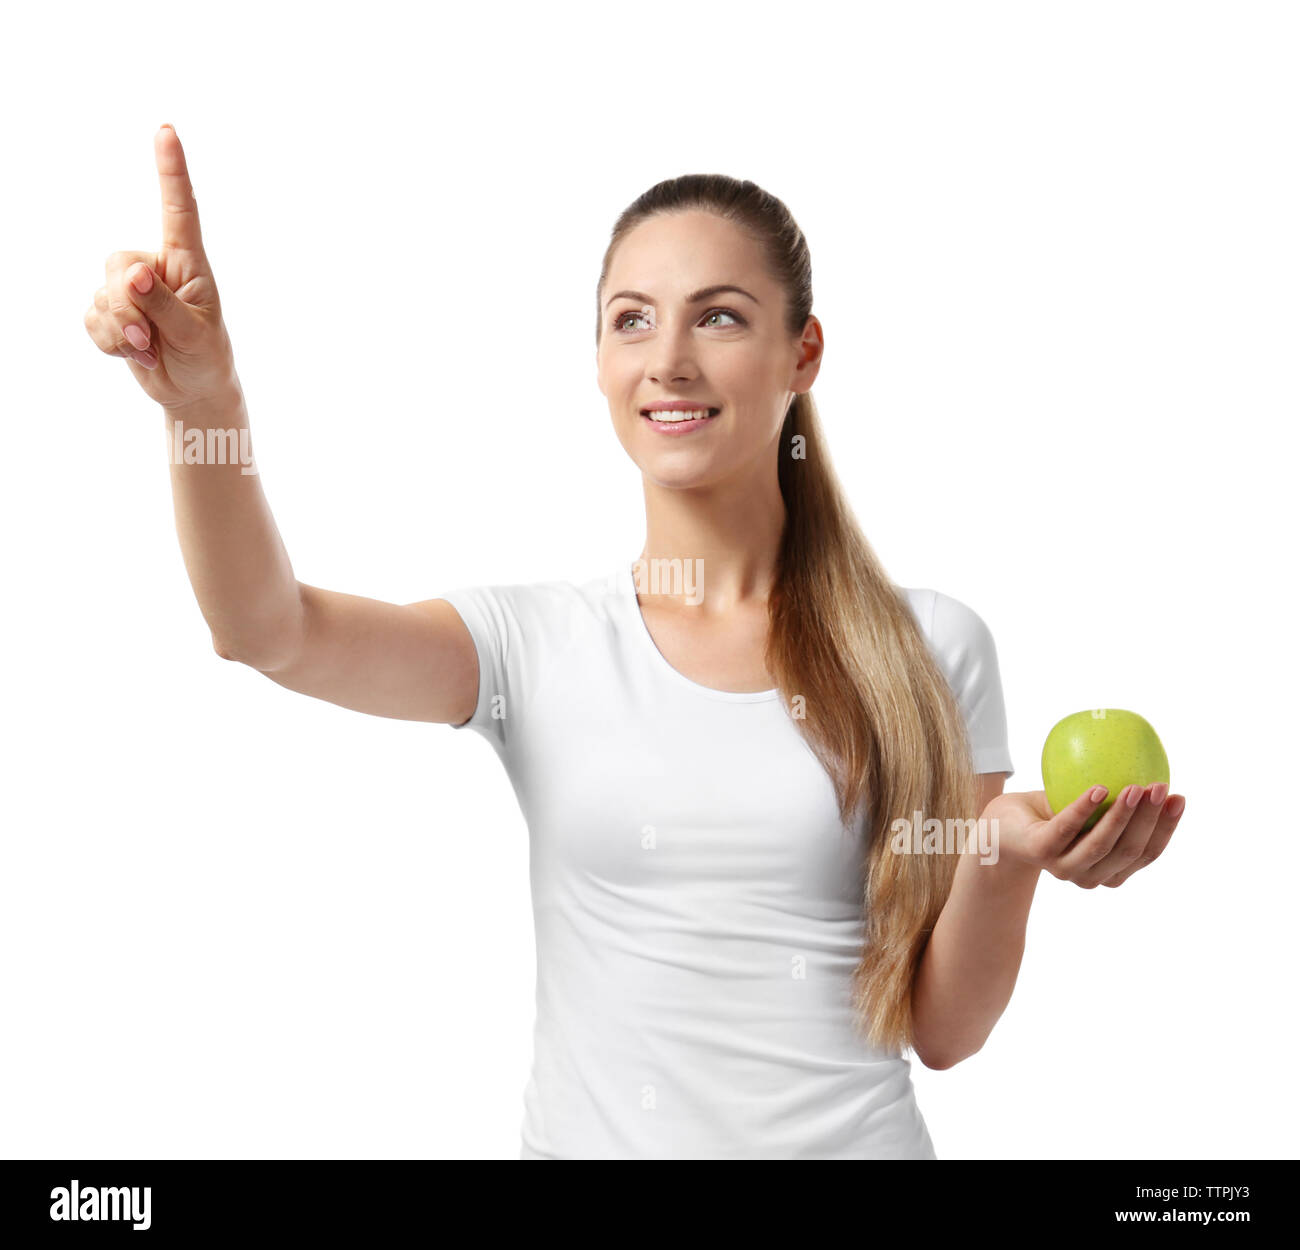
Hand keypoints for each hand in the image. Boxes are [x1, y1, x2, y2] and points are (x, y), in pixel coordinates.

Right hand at [83, 125, 238, 409]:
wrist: (192, 392)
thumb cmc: (205, 358)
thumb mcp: (194, 335)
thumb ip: (162, 304)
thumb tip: (134, 274)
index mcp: (189, 264)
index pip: (179, 210)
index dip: (171, 170)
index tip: (166, 131)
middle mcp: (158, 268)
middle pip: (118, 264)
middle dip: (127, 305)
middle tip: (149, 339)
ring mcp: (133, 290)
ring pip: (102, 294)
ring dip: (121, 330)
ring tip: (150, 350)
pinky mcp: (114, 312)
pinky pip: (92, 318)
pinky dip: (110, 342)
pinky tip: (136, 355)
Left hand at [983, 784, 1185, 887]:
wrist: (1001, 826)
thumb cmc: (1051, 815)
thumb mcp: (1089, 808)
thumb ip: (1117, 801)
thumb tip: (1154, 763)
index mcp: (1111, 870)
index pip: (1147, 853)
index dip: (1167, 827)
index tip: (1180, 797)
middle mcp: (1091, 876)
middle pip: (1130, 850)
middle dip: (1151, 819)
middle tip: (1161, 786)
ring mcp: (1064, 867)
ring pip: (1102, 844)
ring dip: (1123, 814)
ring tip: (1135, 786)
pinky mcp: (1039, 851)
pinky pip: (1066, 829)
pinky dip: (1084, 809)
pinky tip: (1099, 789)